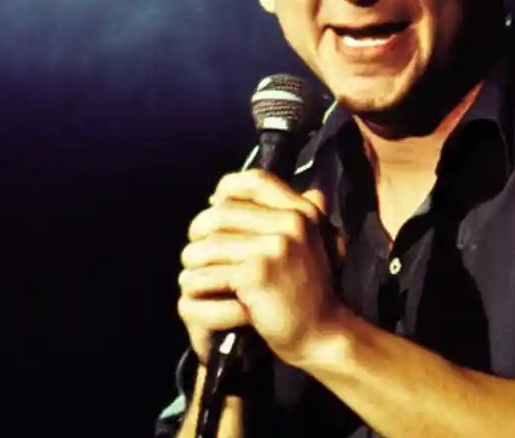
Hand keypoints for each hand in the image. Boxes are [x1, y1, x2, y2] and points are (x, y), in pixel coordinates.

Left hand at [177, 169, 345, 366]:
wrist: (322, 334)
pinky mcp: (256, 274)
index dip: (227, 189)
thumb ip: (283, 215)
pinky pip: (207, 274)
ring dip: (192, 262)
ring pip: (207, 245)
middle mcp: (291, 223)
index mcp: (302, 211)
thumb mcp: (310, 243)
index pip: (256, 181)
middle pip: (221, 214)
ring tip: (194, 274)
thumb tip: (235, 193)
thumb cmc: (309, 291)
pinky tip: (197, 293)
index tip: (214, 205)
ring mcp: (274, 247)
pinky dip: (195, 286)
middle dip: (199, 232)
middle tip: (196, 250)